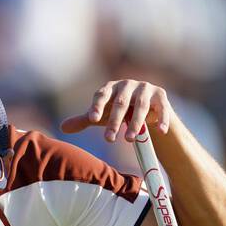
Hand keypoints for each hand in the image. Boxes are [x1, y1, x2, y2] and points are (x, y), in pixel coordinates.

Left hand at [60, 79, 175, 143]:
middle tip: (109, 140)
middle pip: (121, 103)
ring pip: (141, 106)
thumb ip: (85, 120)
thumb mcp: (102, 115)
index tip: (91, 120)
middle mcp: (128, 85)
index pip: (102, 95)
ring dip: (135, 123)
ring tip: (128, 139)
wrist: (147, 109)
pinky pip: (162, 108)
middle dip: (114, 121)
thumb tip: (62, 128)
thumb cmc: (119, 111)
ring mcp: (145, 89)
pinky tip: (160, 132)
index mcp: (111, 87)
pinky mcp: (161, 96)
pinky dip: (162, 119)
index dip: (97, 106)